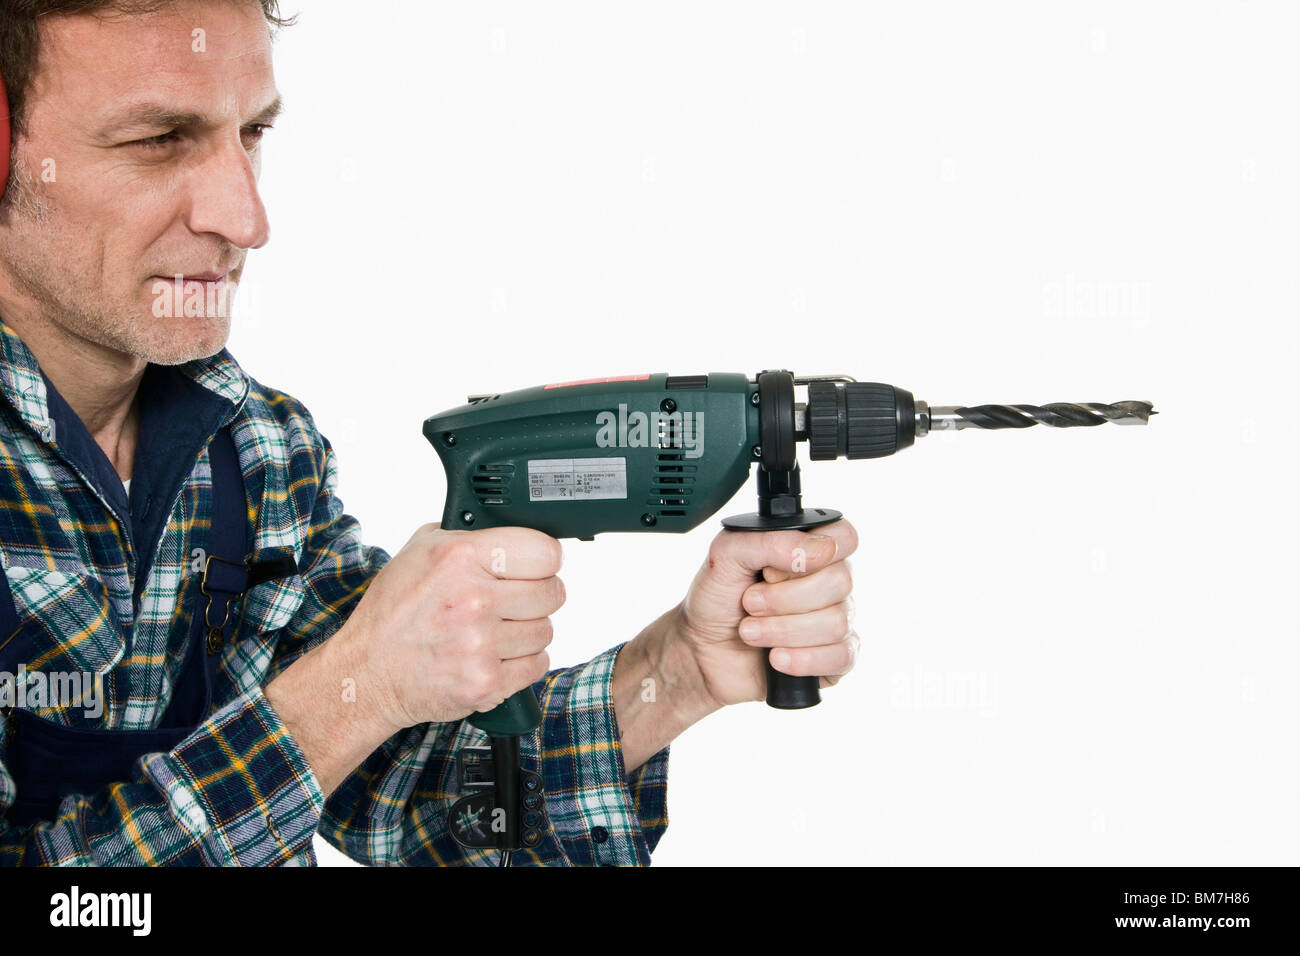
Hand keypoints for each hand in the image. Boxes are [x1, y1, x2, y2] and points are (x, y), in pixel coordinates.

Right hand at [341, 523, 565, 732]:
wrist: (368, 672)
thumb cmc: (394, 611)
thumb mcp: (419, 551)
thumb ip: (469, 535)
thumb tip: (513, 530)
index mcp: (460, 558)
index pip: (546, 552)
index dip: (543, 559)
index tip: (534, 566)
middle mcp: (473, 600)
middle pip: (553, 593)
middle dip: (536, 595)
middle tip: (511, 601)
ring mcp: (481, 646)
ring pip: (546, 631)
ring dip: (527, 631)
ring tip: (494, 630)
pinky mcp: (486, 683)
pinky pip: (537, 665)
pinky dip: (522, 662)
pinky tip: (494, 654)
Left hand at [669, 520, 858, 707]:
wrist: (700, 650)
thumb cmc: (716, 599)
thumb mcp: (726, 555)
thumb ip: (771, 541)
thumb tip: (821, 550)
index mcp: (808, 549)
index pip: (844, 537)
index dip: (814, 553)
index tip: (773, 569)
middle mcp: (827, 582)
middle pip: (840, 582)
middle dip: (784, 598)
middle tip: (750, 603)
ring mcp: (835, 620)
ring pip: (836, 622)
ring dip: (783, 630)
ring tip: (750, 631)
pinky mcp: (834, 658)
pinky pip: (841, 657)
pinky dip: (802, 659)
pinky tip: (776, 657)